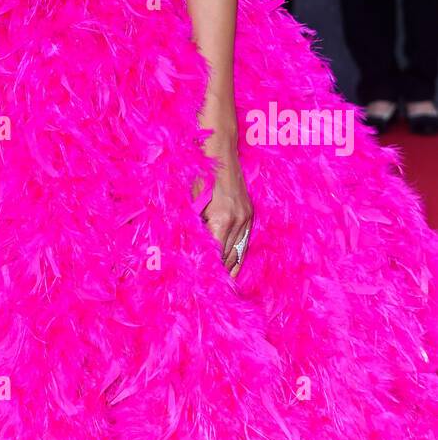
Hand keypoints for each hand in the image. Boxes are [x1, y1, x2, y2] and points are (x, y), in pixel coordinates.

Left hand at [192, 123, 252, 279]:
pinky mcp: (250, 214)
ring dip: (229, 267)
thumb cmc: (201, 175)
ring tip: (221, 285)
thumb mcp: (192, 201)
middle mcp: (236, 221)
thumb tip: (189, 247)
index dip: (207, 269)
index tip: (200, 282)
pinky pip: (245, 241)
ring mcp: (246, 217)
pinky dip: (238, 255)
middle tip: (207, 287)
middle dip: (218, 272)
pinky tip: (233, 268)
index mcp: (220, 219)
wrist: (221, 152)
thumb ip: (193, 225)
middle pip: (227, 256)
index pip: (214, 254)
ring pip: (238, 251)